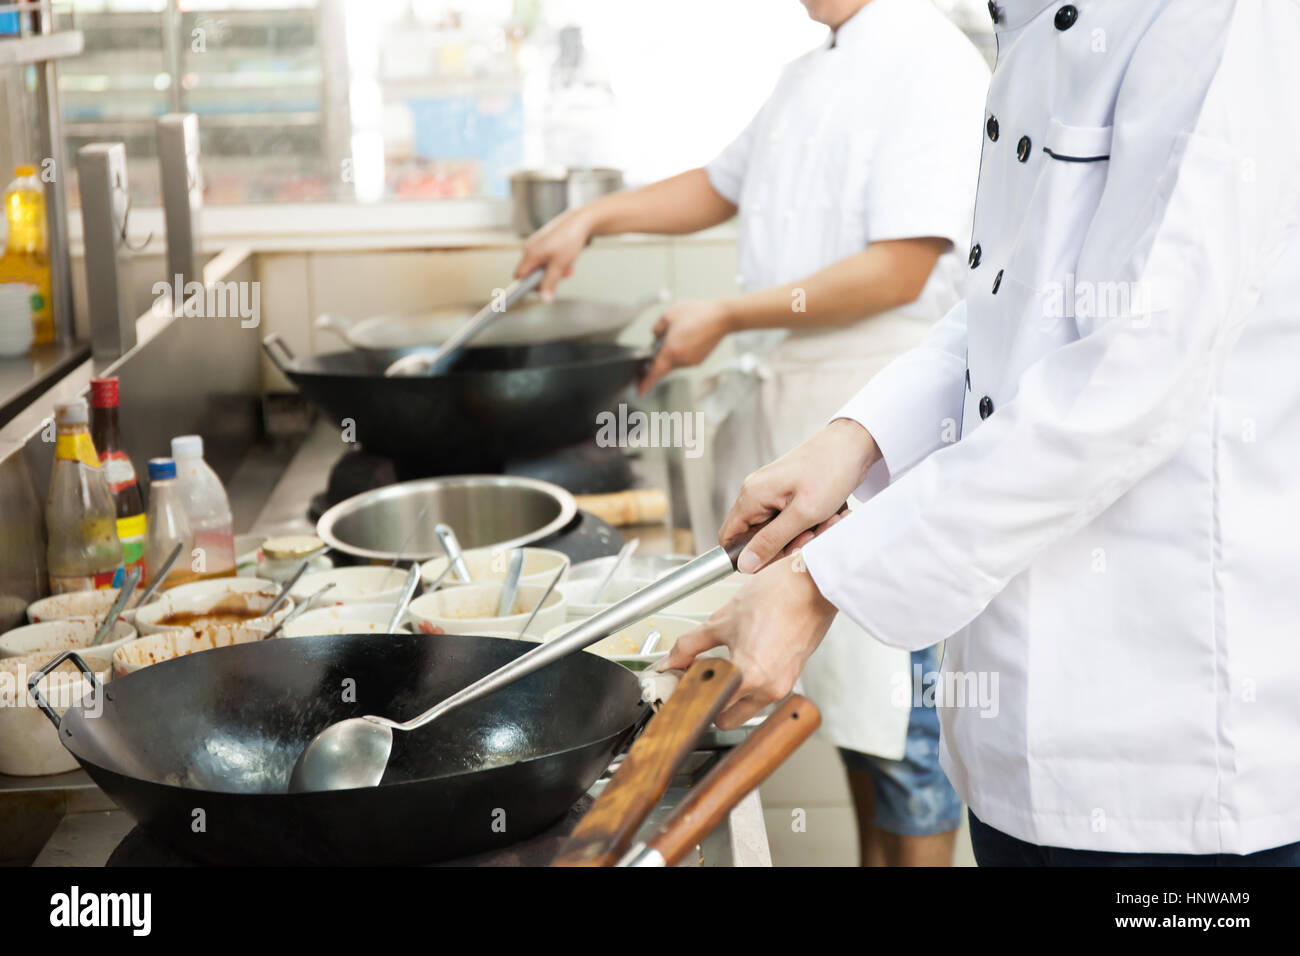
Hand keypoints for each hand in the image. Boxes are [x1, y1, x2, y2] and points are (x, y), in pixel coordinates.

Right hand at [514, 207, 594, 300]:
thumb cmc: (570, 239)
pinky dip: (557, 262)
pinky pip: (547, 258)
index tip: (542, 289)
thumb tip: (545, 299)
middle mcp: (530, 247)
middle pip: (532, 272)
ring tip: (568, 266)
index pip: (519, 276)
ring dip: (555, 270)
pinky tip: (568, 259)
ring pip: (542, 266)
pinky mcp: (545, 241)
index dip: (529, 286)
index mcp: (530, 253)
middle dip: (547, 277)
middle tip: (562, 275)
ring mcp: (537, 244)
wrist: (581, 220)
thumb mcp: (560, 266)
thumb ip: (550, 283)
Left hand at [638, 298, 733, 392]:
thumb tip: (656, 336)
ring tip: (679, 333)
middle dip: (659, 357)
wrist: (722, 317)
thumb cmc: (698, 314)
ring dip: (672, 351)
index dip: (645, 383)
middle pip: (664, 365)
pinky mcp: (699, 359)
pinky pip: (685, 358)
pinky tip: (687, 336)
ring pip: (675, 360)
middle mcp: (682, 360)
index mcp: (671, 351)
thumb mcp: (669, 315)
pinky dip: (682, 350)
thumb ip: (657, 329)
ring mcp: (692, 361)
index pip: (655, 373)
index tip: (639, 391)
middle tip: (659, 343)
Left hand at [657, 553, 836, 728]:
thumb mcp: (722, 619)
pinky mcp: (791, 678)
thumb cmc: (777, 596)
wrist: (813, 585)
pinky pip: (763, 693)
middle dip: (711, 702)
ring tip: (722, 663)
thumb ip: (690, 644)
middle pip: (727, 719)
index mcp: (748, 676)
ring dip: (731, 693)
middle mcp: (768, 689)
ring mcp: (782, 686)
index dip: (689, 698)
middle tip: (697, 678)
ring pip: (746, 707)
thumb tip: (670, 661)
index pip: (707, 708)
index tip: (680, 685)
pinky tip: (744, 657)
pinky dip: (749, 683)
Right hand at [720, 418, 879, 572]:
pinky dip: (803, 524)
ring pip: (773, 529)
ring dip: (796, 534)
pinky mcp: (785, 492)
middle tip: (809, 536)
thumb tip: (744, 565)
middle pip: (753, 536)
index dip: (747, 556)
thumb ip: (771, 541)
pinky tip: (822, 517)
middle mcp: (755, 492)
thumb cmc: (830, 471)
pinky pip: (786, 519)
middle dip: (781, 545)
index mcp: (751, 496)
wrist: (852, 445)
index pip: (728, 538)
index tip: (776, 557)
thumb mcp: (802, 514)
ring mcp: (770, 491)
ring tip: (821, 523)